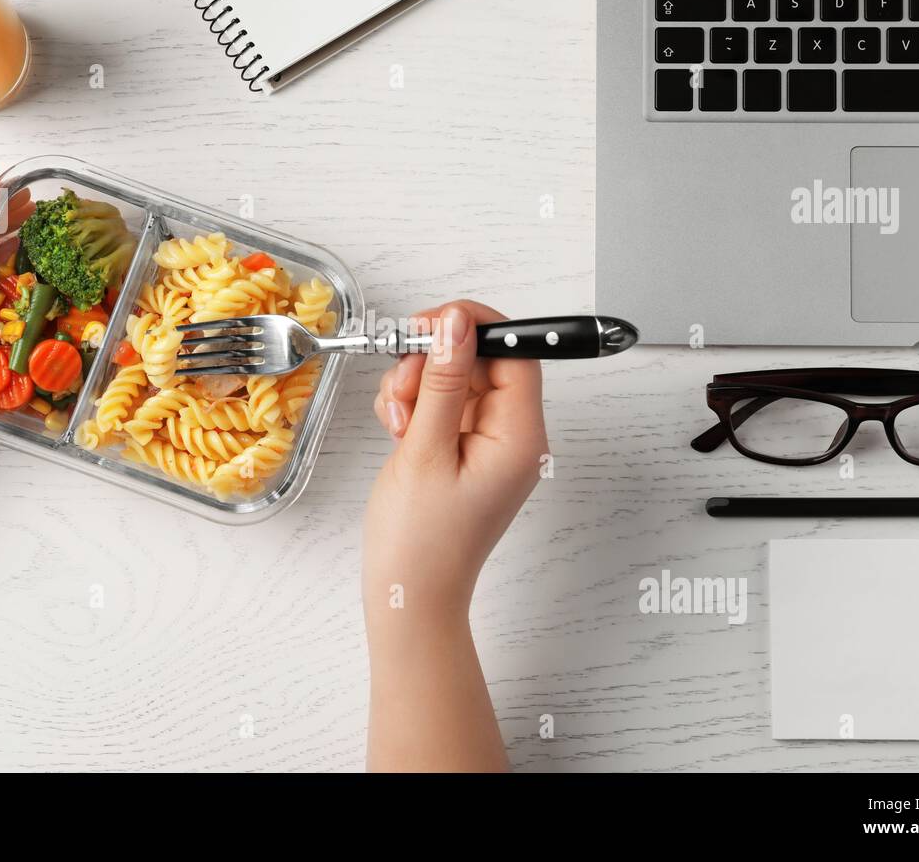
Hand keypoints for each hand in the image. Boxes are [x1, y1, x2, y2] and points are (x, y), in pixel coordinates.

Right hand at [364, 300, 548, 616]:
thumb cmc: (420, 542)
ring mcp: (488, 443)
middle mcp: (513, 436)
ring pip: (456, 380)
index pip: (517, 353)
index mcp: (521, 437)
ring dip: (418, 385)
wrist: (407, 595)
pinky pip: (443, 404)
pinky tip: (398, 432)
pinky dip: (416, 406)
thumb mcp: (425, 451)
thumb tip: (456, 325)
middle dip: (435, 362)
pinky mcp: (463, 449)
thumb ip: (443, 382)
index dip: (476, 328)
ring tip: (397, 422)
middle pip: (482, 362)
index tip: (431, 323)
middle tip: (402, 384)